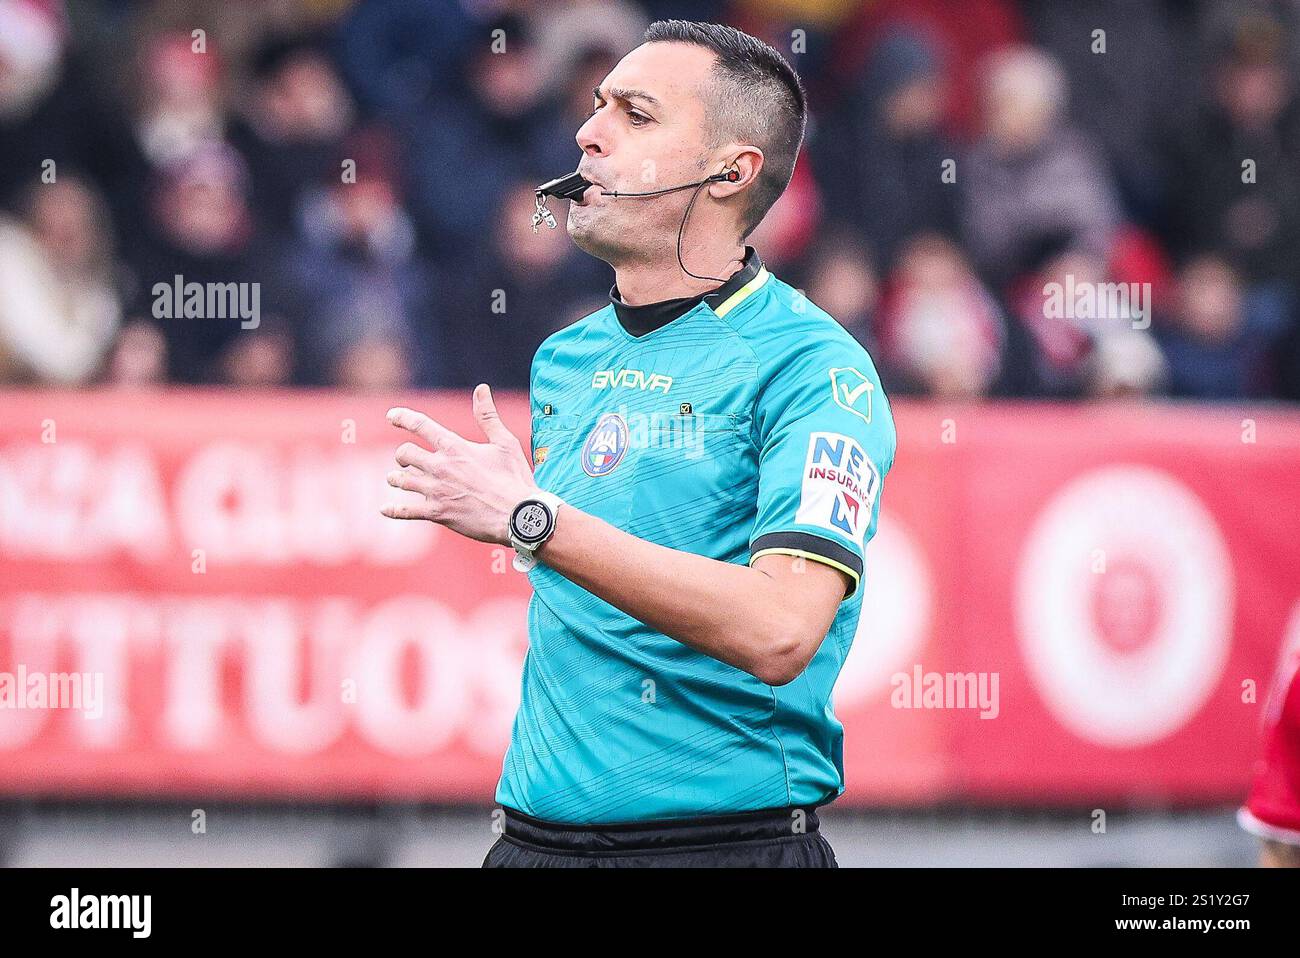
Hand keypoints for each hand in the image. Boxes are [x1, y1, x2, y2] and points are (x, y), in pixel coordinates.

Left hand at [381, 384, 537, 545]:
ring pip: (401, 480)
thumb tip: (481, 389)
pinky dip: (393, 510)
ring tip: (396, 479)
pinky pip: (406, 511)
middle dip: (402, 455)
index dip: (403, 417)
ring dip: (396, 478)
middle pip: (405, 453)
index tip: (391, 415)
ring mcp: (437, 490)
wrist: (518, 514)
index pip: (421, 425)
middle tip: (405, 459)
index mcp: (455, 447)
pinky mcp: (438, 513)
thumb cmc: (514, 478)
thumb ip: (488, 416)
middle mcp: (441, 466)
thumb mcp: (504, 442)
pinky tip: (384, 509)